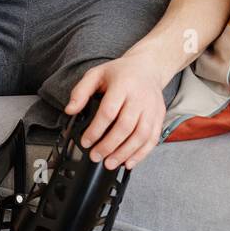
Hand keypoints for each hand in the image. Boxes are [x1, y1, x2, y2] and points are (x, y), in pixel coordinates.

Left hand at [64, 53, 166, 169]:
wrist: (149, 67)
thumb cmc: (121, 72)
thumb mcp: (96, 74)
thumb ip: (81, 91)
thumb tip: (70, 110)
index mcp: (123, 85)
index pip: (109, 111)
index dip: (96, 130)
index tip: (86, 141)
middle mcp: (140, 97)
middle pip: (125, 126)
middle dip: (109, 145)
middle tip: (96, 156)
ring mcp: (152, 108)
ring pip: (141, 135)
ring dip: (125, 153)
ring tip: (110, 163)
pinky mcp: (159, 117)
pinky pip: (152, 139)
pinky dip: (141, 154)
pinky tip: (129, 162)